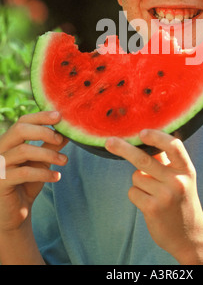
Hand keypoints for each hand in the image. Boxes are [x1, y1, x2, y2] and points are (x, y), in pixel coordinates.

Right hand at [0, 111, 67, 232]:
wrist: (15, 215)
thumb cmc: (27, 184)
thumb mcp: (42, 161)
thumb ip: (51, 145)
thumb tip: (68, 130)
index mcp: (9, 142)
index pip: (23, 121)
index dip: (40, 116)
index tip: (59, 116)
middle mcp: (0, 150)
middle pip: (20, 129)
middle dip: (44, 131)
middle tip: (61, 138)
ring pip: (24, 150)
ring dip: (48, 154)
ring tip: (64, 161)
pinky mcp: (0, 181)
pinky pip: (24, 172)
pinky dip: (44, 173)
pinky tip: (57, 177)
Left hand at [105, 130, 202, 262]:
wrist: (189, 236)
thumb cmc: (181, 200)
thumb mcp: (181, 178)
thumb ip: (166, 160)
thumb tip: (143, 139)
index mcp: (186, 169)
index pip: (174, 146)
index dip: (157, 137)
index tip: (142, 132)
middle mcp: (177, 181)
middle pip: (144, 159)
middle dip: (123, 149)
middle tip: (109, 142)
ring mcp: (165, 196)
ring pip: (136, 176)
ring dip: (139, 182)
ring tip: (153, 194)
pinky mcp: (153, 209)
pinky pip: (133, 191)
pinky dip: (136, 195)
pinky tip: (149, 204)